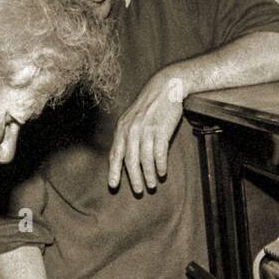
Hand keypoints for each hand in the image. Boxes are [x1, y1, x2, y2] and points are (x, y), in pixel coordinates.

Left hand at [108, 67, 186, 194]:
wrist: (164, 88)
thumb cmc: (149, 106)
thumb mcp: (132, 118)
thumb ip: (127, 135)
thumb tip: (124, 156)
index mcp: (122, 129)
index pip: (116, 154)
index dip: (114, 171)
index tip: (113, 185)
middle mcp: (131, 131)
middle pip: (130, 160)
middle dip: (134, 178)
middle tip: (139, 190)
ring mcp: (146, 130)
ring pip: (145, 159)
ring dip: (149, 175)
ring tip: (152, 184)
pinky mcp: (160, 130)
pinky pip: (159, 153)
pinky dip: (160, 165)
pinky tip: (162, 172)